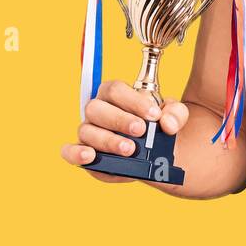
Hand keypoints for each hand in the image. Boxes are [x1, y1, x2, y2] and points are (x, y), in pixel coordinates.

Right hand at [61, 80, 190, 183]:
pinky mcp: (83, 154)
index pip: (115, 89)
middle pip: (97, 108)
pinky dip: (76, 153)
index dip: (133, 100)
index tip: (154, 114)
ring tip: (130, 150)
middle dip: (119, 120)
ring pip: (87, 130)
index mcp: (116, 96)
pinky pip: (70, 151)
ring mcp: (88, 132)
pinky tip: (90, 156)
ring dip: (108, 140)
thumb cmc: (159, 127)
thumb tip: (167, 123)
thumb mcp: (173, 116)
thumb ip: (176, 114)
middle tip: (141, 131)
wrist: (158, 153)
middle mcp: (98, 111)